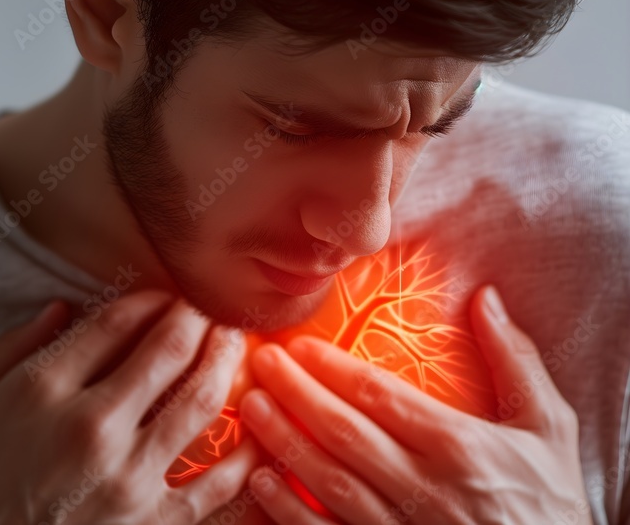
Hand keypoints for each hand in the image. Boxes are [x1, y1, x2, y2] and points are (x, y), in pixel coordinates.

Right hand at [0, 291, 257, 524]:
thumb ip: (7, 350)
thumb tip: (61, 308)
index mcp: (41, 389)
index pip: (115, 321)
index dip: (148, 299)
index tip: (161, 296)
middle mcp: (91, 424)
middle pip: (167, 349)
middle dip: (198, 317)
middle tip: (212, 307)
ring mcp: (126, 477)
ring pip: (200, 400)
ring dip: (228, 361)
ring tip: (239, 344)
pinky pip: (214, 486)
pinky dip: (244, 455)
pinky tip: (255, 430)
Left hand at [237, 285, 591, 523]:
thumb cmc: (550, 499)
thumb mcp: (549, 427)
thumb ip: (515, 360)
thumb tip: (485, 298)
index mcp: (460, 446)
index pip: (382, 397)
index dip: (334, 369)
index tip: (299, 344)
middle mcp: (427, 487)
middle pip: (345, 433)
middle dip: (296, 394)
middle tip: (261, 363)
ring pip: (330, 482)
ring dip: (284, 443)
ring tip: (249, 407)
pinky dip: (292, 512)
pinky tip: (261, 481)